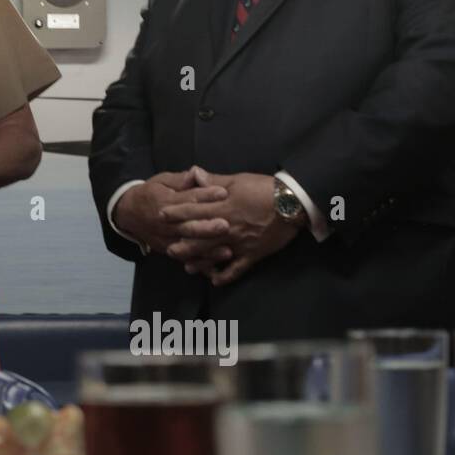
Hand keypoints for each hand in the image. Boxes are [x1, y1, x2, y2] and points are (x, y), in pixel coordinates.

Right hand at [114, 168, 231, 254]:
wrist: (128, 213)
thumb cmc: (150, 194)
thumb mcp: (161, 181)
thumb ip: (180, 180)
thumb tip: (196, 172)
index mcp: (164, 201)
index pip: (186, 199)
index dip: (205, 195)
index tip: (223, 192)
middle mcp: (164, 223)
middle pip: (187, 226)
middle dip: (207, 227)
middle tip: (225, 225)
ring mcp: (165, 238)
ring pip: (187, 245)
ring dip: (206, 249)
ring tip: (226, 251)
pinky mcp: (167, 249)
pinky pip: (184, 259)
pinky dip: (199, 264)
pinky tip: (215, 266)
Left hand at [161, 169, 299, 285]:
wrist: (293, 204)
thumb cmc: (265, 189)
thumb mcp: (238, 180)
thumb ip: (214, 180)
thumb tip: (194, 173)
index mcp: (222, 207)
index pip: (194, 210)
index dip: (177, 212)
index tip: (161, 214)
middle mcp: (227, 227)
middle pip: (200, 237)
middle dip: (183, 242)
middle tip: (168, 249)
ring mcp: (239, 243)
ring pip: (214, 254)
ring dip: (199, 261)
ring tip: (187, 267)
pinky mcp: (253, 254)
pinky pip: (237, 268)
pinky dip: (226, 275)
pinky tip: (215, 280)